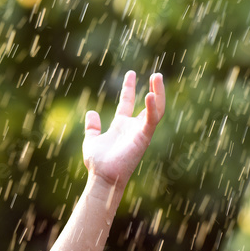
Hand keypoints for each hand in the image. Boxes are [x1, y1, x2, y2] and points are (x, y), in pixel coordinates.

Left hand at [83, 71, 164, 186]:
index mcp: (121, 126)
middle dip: (154, 89)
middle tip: (156, 74)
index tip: (131, 74)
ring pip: (156, 110)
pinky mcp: (144, 137)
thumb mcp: (91, 140)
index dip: (129, 88)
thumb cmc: (97, 163)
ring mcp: (140, 132)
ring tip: (157, 77)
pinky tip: (150, 94)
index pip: (127, 103)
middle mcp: (133, 128)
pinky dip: (153, 107)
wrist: (102, 177)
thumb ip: (92, 127)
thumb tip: (91, 112)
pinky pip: (152, 120)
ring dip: (159, 94)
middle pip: (148, 104)